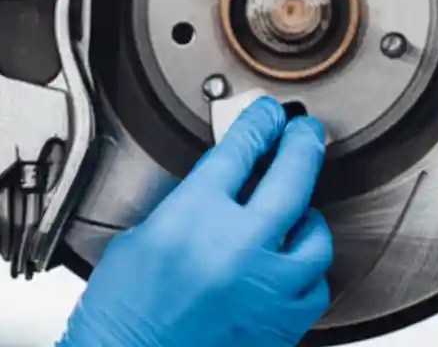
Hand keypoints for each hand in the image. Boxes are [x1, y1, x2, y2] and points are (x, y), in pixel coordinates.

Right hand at [61, 97, 332, 346]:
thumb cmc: (122, 316)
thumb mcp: (139, 240)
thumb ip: (187, 207)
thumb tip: (219, 186)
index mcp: (195, 217)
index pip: (240, 149)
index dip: (259, 123)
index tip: (267, 115)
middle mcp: (239, 248)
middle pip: (292, 175)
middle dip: (301, 143)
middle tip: (304, 133)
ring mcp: (267, 287)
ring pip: (315, 234)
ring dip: (307, 217)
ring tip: (296, 211)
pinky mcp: (282, 323)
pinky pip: (314, 285)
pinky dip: (306, 271)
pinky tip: (292, 266)